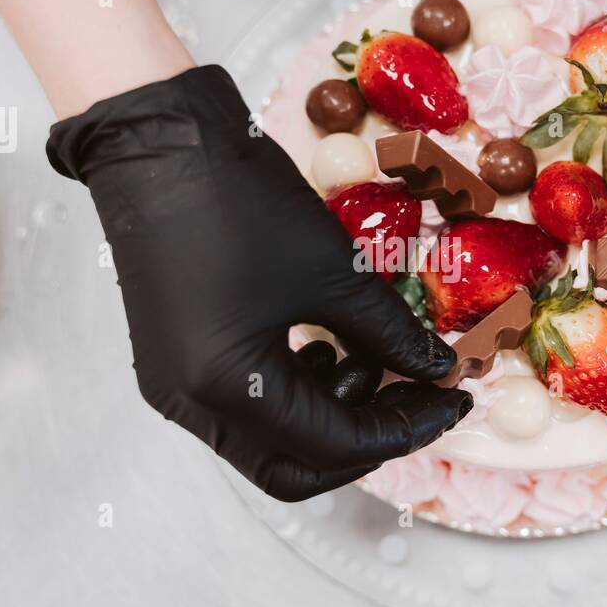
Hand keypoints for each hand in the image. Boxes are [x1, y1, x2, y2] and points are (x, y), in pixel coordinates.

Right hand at [47, 65, 471, 500]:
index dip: (407, 426)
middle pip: (296, 467)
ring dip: (329, 415)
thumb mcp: (331, 269)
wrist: (153, 139)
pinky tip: (324, 345)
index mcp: (230, 388)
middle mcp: (193, 405)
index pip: (338, 444)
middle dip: (365, 438)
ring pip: (269, 441)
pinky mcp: (171, 364)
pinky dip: (292, 393)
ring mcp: (175, 388)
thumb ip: (391, 331)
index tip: (453, 398)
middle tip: (415, 396)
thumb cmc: (240, 198)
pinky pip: (242, 408)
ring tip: (371, 358)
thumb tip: (438, 369)